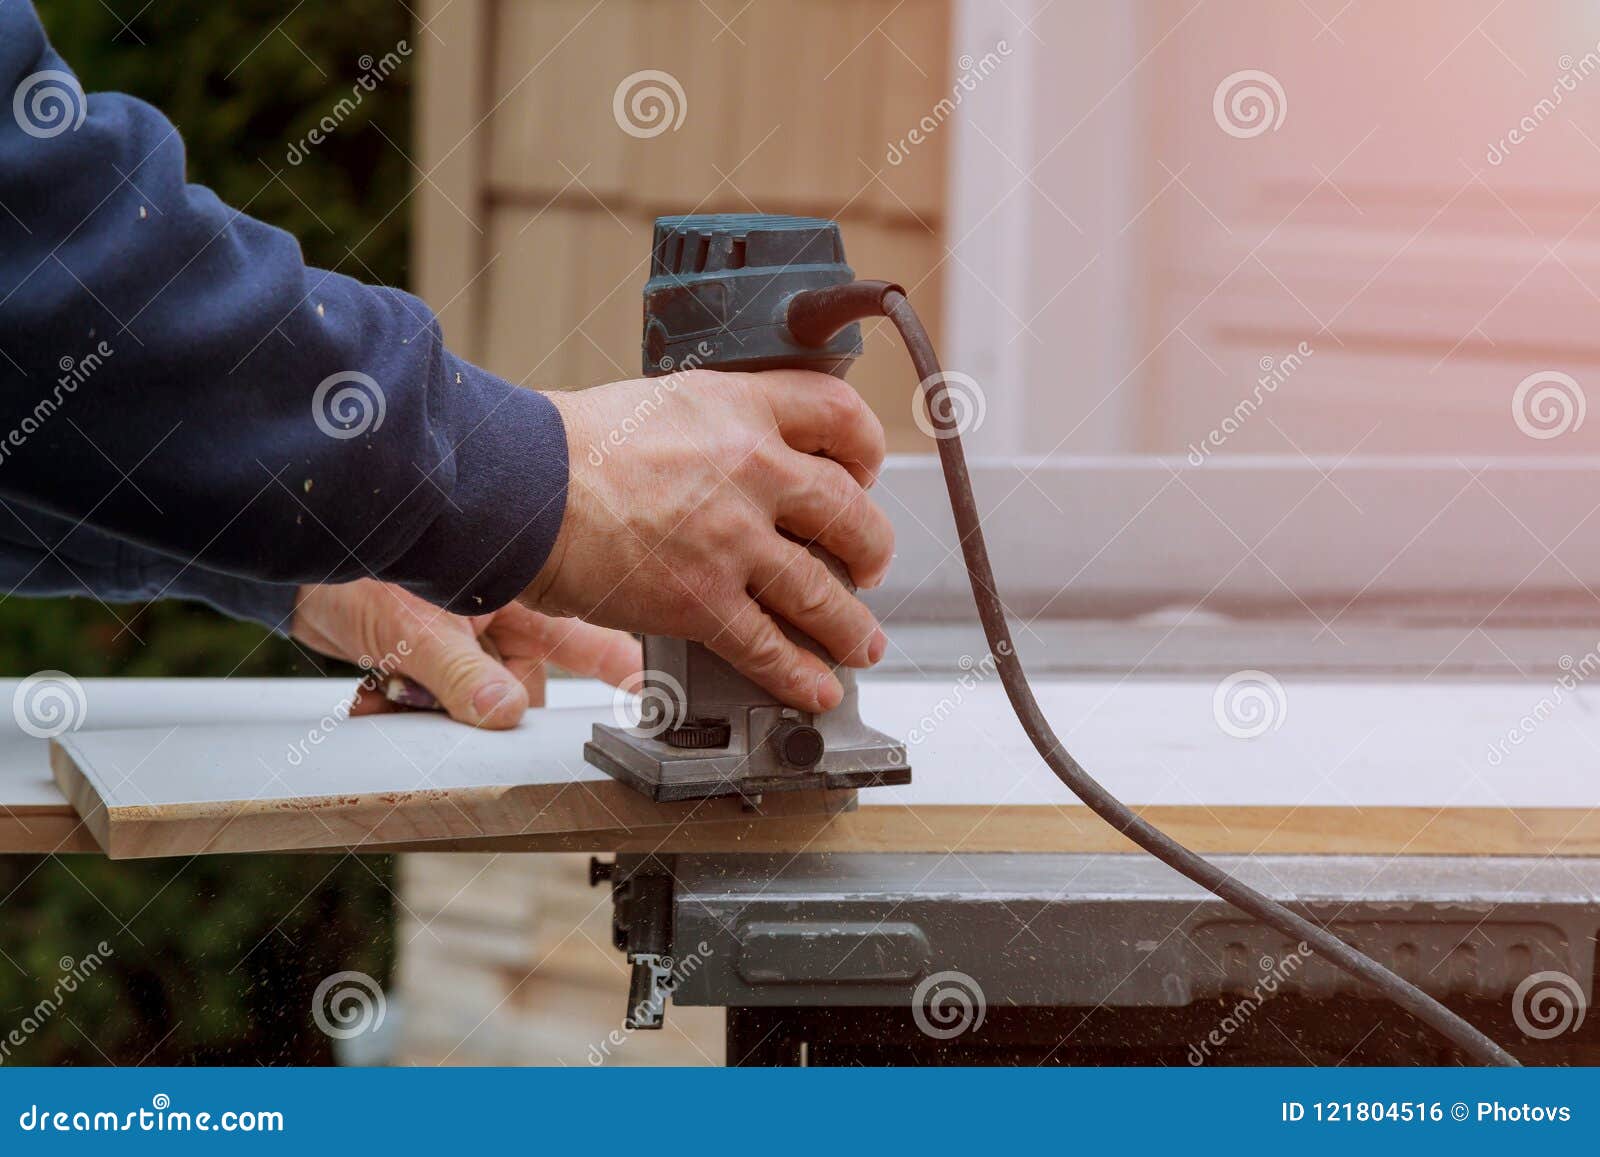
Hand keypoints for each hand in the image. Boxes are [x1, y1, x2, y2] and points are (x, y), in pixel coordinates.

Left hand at [292, 579, 640, 728]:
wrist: (295, 576)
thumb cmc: (358, 571)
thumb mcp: (413, 627)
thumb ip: (461, 675)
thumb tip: (505, 715)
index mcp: (521, 593)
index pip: (588, 638)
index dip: (623, 669)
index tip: (654, 696)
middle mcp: (505, 620)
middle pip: (525, 691)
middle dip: (487, 706)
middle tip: (443, 701)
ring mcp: (471, 645)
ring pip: (481, 706)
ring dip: (439, 713)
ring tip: (392, 695)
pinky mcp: (436, 666)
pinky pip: (442, 709)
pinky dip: (410, 714)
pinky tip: (378, 701)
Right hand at [527, 369, 892, 712]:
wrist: (521, 489)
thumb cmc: (571, 445)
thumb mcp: (664, 402)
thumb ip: (716, 426)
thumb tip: (741, 451)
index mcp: (743, 409)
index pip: (840, 415)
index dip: (865, 449)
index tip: (865, 473)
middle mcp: (753, 469)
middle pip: (850, 512)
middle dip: (872, 548)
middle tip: (871, 567)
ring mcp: (732, 539)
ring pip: (821, 590)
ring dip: (849, 625)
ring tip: (860, 643)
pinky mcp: (702, 600)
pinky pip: (767, 646)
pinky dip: (798, 674)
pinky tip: (814, 688)